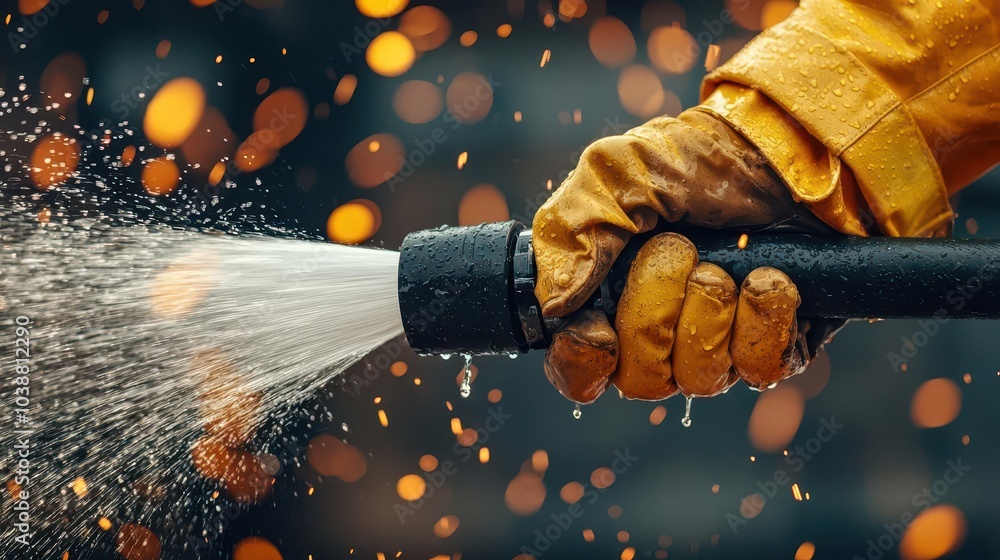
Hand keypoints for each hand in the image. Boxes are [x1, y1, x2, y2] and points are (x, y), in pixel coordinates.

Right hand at [532, 109, 818, 402]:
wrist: (780, 147)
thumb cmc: (692, 158)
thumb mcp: (615, 176)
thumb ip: (575, 236)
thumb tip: (553, 305)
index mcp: (605, 300)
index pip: (576, 369)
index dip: (582, 359)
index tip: (598, 327)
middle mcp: (657, 334)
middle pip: (639, 380)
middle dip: (655, 312)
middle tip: (678, 251)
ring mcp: (716, 344)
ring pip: (698, 378)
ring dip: (709, 308)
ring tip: (722, 262)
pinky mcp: (773, 343)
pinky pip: (761, 368)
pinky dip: (762, 316)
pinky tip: (766, 276)